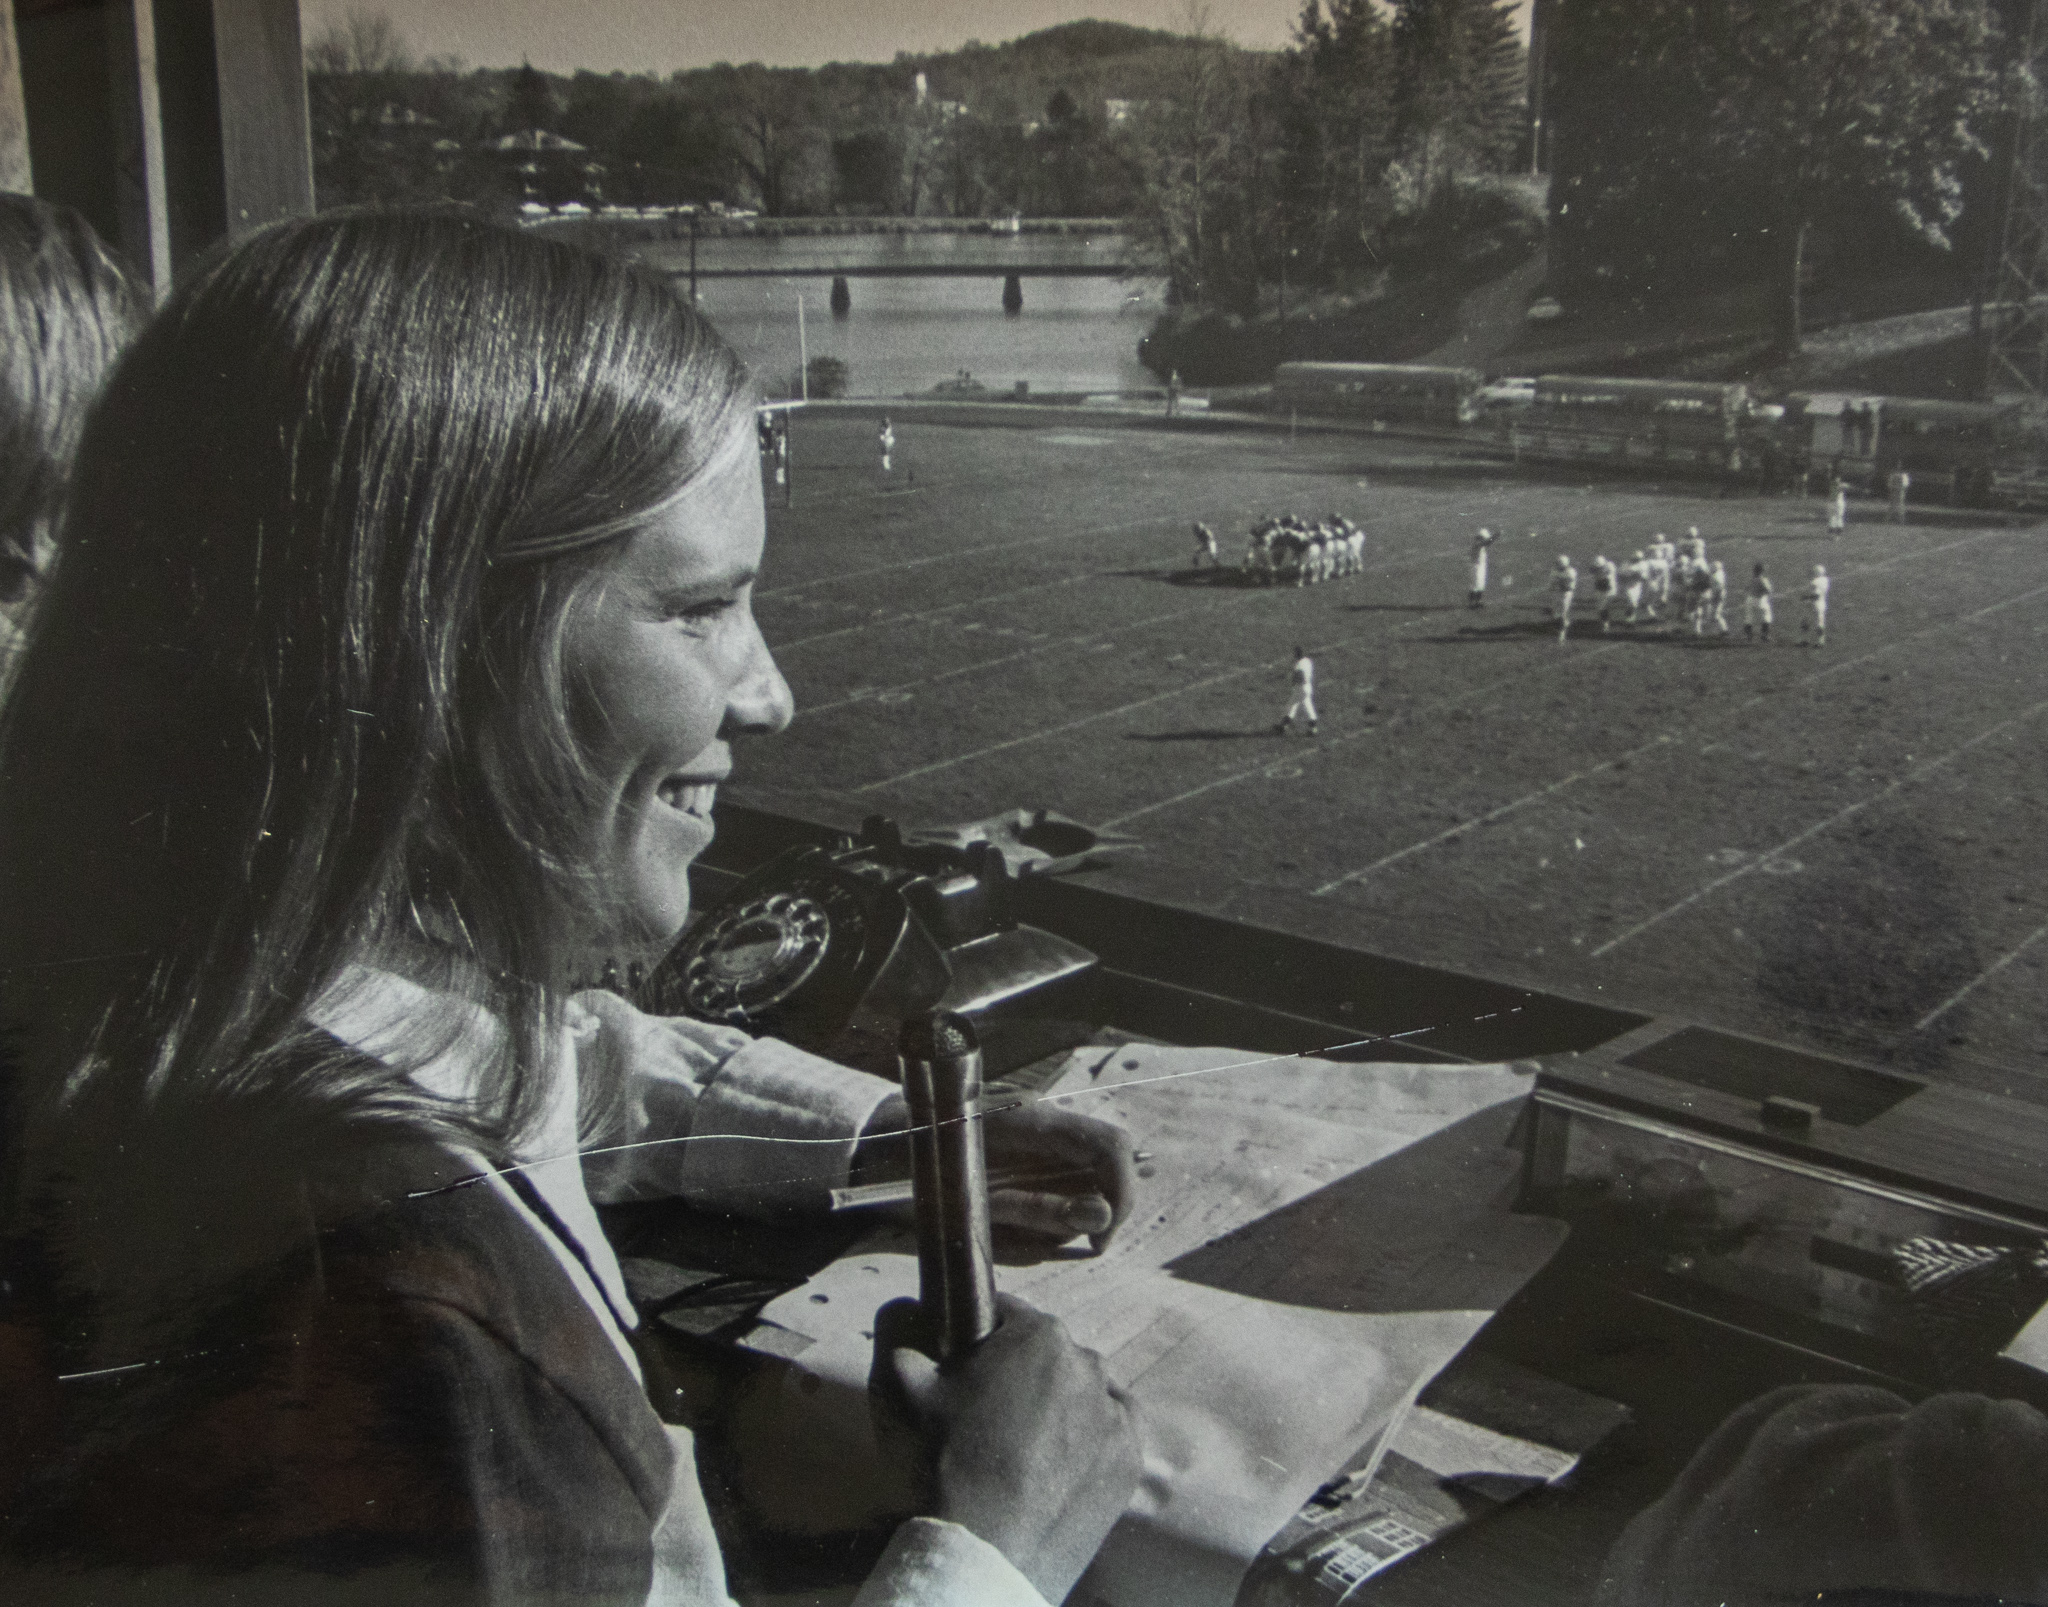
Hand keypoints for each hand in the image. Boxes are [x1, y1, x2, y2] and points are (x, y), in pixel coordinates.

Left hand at [849, 1093, 1137, 1251]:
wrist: (871, 1147)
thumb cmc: (913, 1171)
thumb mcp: (974, 1202)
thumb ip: (1039, 1207)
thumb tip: (1099, 1215)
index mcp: (1034, 1123)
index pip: (1110, 1146)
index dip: (1121, 1193)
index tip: (1099, 1238)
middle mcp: (1044, 1123)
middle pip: (1106, 1161)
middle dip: (1099, 1207)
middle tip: (1063, 1242)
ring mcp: (1035, 1136)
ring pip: (1085, 1178)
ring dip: (1068, 1213)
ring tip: (1017, 1227)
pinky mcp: (1023, 1153)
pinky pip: (1058, 1184)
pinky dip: (1048, 1211)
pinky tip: (1012, 1218)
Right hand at [870, 1294, 1140, 1601]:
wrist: (985, 1548)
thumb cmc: (943, 1460)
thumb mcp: (902, 1386)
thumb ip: (901, 1332)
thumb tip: (910, 1311)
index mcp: (1039, 1334)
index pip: (1007, 1316)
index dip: (981, 1338)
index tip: (966, 1368)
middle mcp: (1088, 1362)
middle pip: (1048, 1356)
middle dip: (1021, 1375)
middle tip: (988, 1418)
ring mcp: (1114, 1413)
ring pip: (1081, 1393)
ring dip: (1057, 1406)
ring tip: (1021, 1450)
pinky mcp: (1129, 1457)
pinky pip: (1109, 1432)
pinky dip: (1088, 1440)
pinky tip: (1055, 1463)